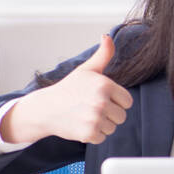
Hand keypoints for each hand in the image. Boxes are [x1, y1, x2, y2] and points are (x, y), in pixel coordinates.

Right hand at [2, 34, 133, 144]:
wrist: (45, 109)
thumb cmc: (69, 89)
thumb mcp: (87, 70)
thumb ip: (103, 55)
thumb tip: (108, 36)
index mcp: (105, 85)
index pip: (128, 101)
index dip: (116, 101)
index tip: (101, 98)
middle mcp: (101, 101)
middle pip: (122, 116)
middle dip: (109, 114)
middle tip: (91, 107)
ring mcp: (95, 118)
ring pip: (113, 127)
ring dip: (101, 124)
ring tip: (85, 115)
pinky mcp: (89, 133)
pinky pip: (103, 137)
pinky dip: (93, 134)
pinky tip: (80, 124)